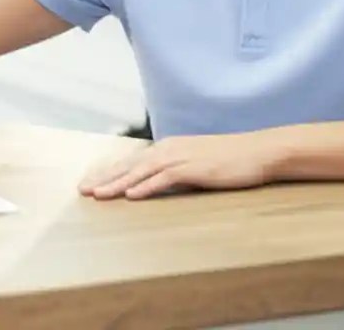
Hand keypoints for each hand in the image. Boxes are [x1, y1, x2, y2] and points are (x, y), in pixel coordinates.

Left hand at [78, 133, 285, 199]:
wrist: (260, 151)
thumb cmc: (232, 159)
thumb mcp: (198, 162)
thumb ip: (177, 170)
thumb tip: (159, 182)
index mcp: (169, 147)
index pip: (132, 161)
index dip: (109, 172)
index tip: (90, 183)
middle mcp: (170, 148)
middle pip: (130, 165)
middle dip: (104, 178)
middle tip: (82, 190)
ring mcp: (182, 156)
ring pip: (141, 171)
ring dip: (118, 183)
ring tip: (98, 194)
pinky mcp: (195, 168)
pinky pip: (165, 178)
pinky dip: (146, 186)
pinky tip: (132, 196)